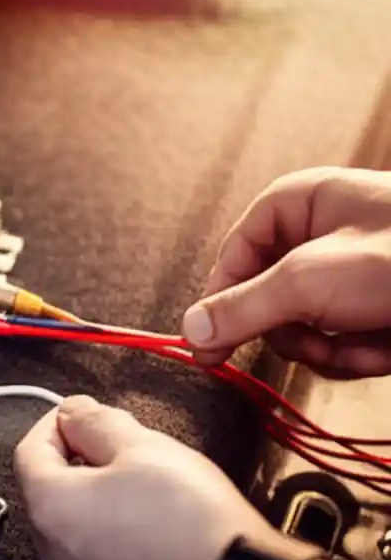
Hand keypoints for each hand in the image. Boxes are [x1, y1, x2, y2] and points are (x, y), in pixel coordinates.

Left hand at [12, 395, 276, 559]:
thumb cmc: (187, 511)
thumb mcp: (142, 446)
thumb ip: (95, 423)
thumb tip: (71, 412)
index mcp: (48, 510)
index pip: (29, 453)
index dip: (54, 424)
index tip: (83, 412)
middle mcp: (52, 554)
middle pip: (48, 492)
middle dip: (75, 459)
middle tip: (118, 443)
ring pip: (73, 528)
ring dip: (93, 497)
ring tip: (139, 482)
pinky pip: (99, 559)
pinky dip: (112, 533)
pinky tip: (151, 524)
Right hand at [182, 167, 390, 376]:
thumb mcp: (308, 281)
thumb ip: (241, 307)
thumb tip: (190, 330)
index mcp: (296, 204)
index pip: (232, 257)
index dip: (220, 302)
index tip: (208, 349)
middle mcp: (318, 236)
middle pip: (264, 300)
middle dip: (292, 332)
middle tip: (316, 340)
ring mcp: (350, 275)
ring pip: (302, 329)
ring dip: (329, 349)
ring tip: (366, 342)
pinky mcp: (376, 309)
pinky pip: (339, 343)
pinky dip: (359, 355)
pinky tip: (387, 348)